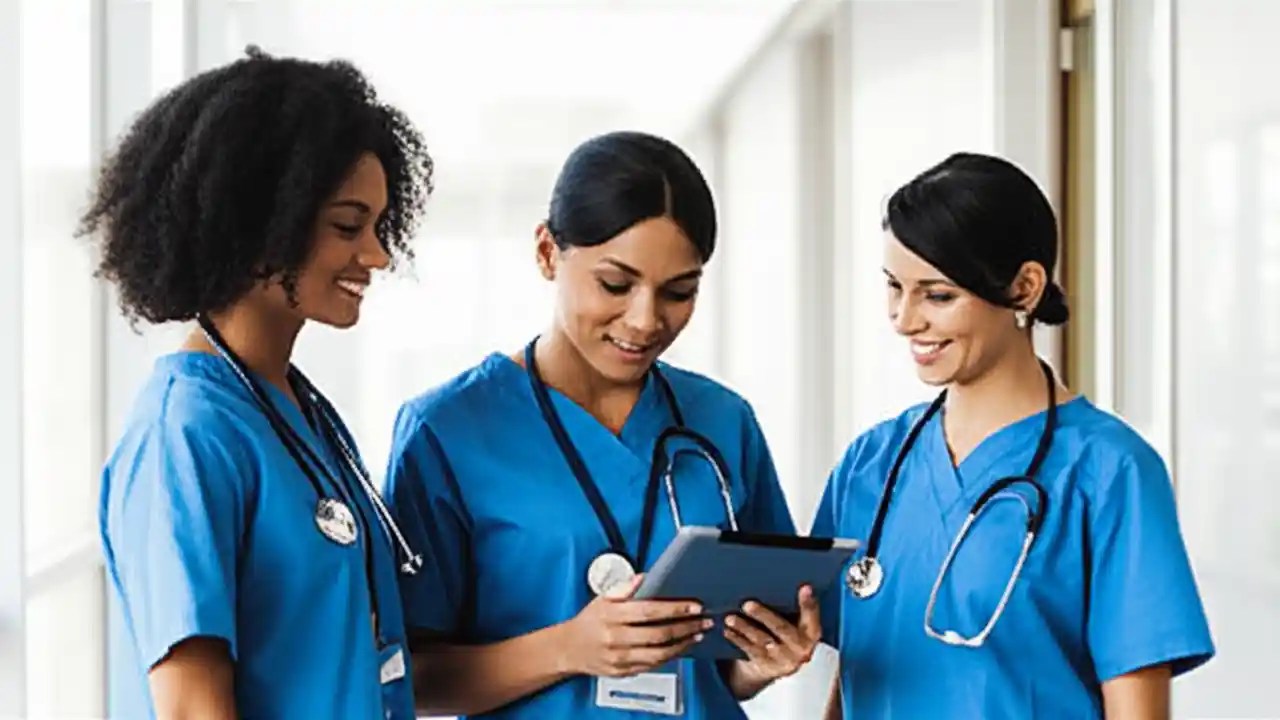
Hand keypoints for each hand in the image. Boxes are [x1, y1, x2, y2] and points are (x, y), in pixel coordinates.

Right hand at [558, 574, 712, 677]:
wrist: (569, 649)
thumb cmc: (588, 621)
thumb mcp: (602, 598)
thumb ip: (625, 588)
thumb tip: (646, 577)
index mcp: (611, 616)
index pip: (649, 611)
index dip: (674, 609)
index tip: (693, 605)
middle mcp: (615, 638)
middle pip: (658, 634)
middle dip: (686, 626)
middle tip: (703, 619)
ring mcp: (619, 657)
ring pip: (658, 654)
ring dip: (683, 644)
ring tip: (697, 633)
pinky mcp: (623, 672)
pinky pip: (652, 666)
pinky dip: (670, 656)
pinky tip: (681, 647)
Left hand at [724, 584, 820, 690]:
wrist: (780, 664)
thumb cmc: (788, 632)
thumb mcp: (797, 621)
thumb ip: (795, 605)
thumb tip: (786, 580)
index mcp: (811, 632)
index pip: (812, 614)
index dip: (809, 602)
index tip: (805, 587)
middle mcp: (801, 647)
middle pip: (782, 629)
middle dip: (764, 616)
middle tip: (747, 604)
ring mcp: (784, 659)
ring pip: (763, 641)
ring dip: (745, 628)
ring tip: (730, 618)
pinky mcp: (767, 666)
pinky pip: (751, 651)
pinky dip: (738, 640)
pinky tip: (728, 631)